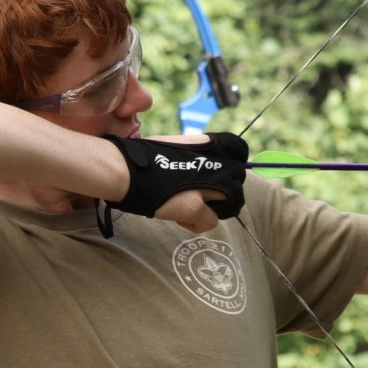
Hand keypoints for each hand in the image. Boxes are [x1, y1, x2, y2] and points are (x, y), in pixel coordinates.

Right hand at [102, 132, 248, 229]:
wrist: (127, 170)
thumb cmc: (144, 158)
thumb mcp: (180, 146)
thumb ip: (197, 156)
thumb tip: (201, 170)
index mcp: (211, 143)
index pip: (240, 153)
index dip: (231, 168)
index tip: (218, 178)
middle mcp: (218, 163)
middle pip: (237, 184)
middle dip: (220, 194)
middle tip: (196, 196)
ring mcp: (211, 186)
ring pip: (230, 206)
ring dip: (210, 210)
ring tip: (185, 206)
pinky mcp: (198, 207)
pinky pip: (209, 223)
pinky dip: (195, 224)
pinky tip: (177, 216)